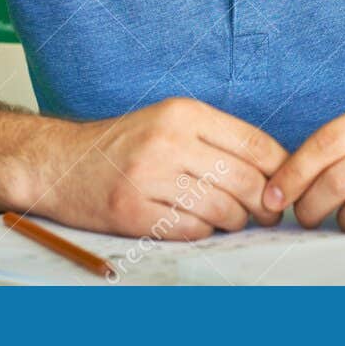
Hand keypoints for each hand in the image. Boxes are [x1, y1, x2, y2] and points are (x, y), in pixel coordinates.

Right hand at [33, 97, 286, 239]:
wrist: (60, 163)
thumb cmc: (124, 145)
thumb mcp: (170, 122)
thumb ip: (217, 139)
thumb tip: (273, 169)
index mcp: (184, 113)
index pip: (255, 142)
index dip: (280, 169)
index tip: (283, 185)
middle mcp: (168, 141)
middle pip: (245, 179)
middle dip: (264, 204)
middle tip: (266, 214)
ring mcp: (148, 177)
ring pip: (223, 209)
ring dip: (235, 221)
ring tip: (231, 219)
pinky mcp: (132, 211)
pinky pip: (192, 230)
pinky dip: (204, 232)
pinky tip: (197, 223)